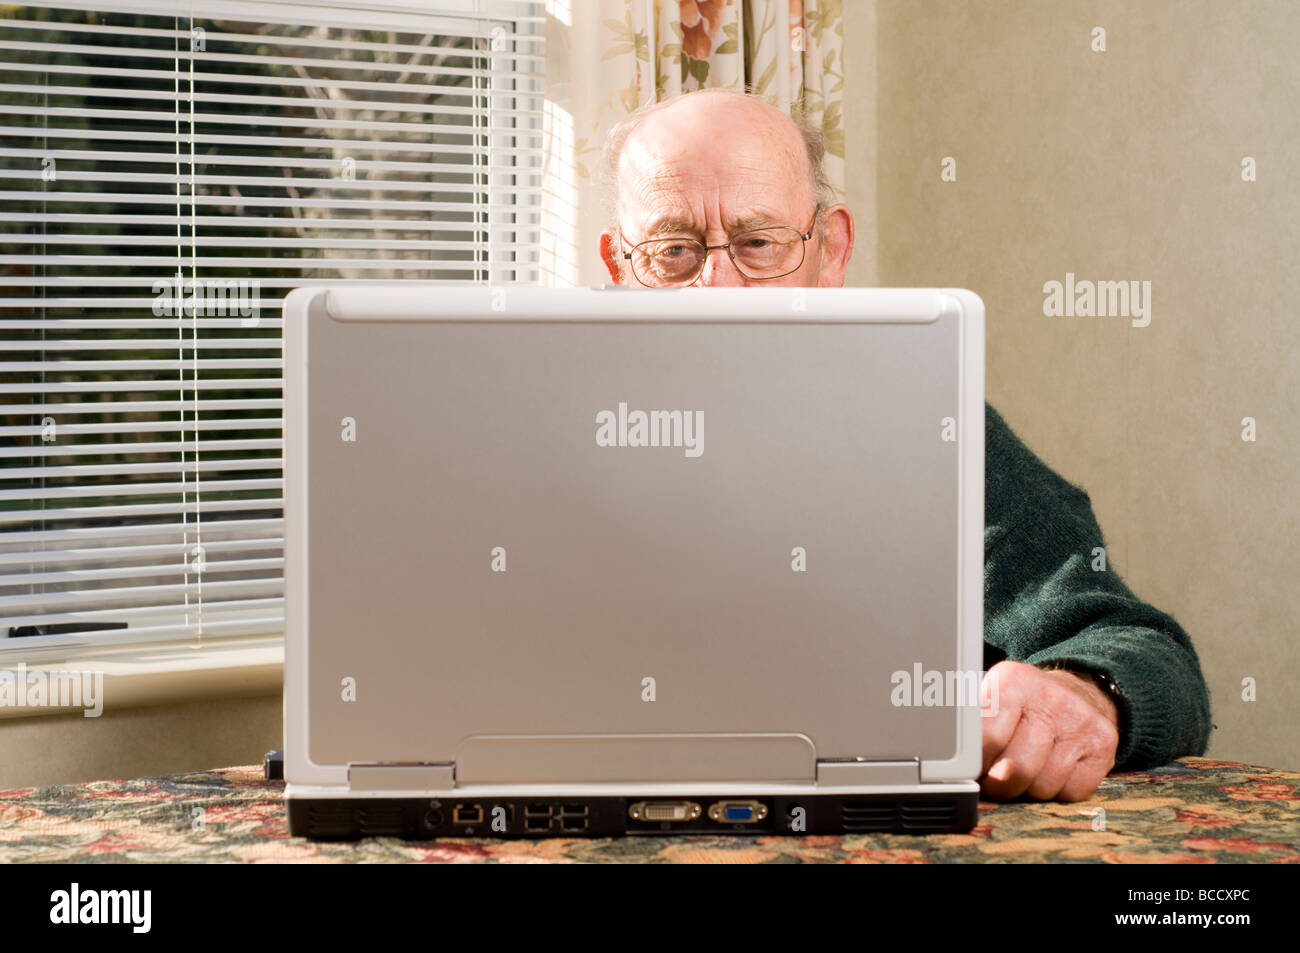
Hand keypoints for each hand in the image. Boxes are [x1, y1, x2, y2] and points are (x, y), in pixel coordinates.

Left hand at [980, 660, 1119, 801]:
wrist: (1075, 692)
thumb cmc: (1022, 703)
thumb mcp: (991, 699)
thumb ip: (971, 726)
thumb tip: (959, 767)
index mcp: (1013, 680)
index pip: (987, 738)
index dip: (976, 763)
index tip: (973, 768)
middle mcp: (1051, 697)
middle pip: (1016, 769)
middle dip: (1000, 783)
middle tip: (995, 777)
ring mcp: (1081, 722)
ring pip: (1044, 785)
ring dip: (1028, 787)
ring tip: (1023, 769)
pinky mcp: (1104, 745)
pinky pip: (1072, 792)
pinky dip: (1058, 791)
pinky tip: (1051, 769)